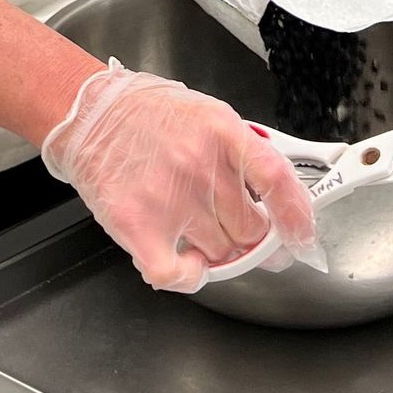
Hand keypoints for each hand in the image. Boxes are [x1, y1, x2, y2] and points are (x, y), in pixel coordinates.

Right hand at [42, 61, 318, 293]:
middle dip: (253, 242)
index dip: (297, 216)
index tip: (302, 238)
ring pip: (219, 254)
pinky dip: (187, 278)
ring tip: (196, 234)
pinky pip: (178, 274)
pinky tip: (184, 264)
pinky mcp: (138, 224)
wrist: (89, 114)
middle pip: (251, 230)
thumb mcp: (206, 116)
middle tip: (243, 240)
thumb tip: (275, 202)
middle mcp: (201, 165)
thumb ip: (240, 155)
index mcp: (223, 133)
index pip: (277, 180)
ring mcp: (170, 196)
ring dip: (215, 254)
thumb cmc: (147, 116)